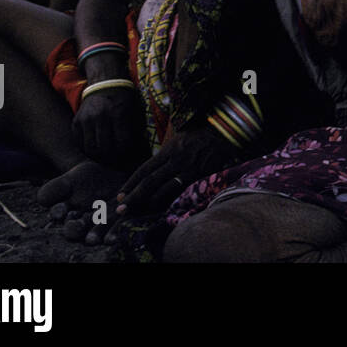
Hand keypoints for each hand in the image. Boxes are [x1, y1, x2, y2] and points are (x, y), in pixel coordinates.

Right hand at [72, 86, 145, 166]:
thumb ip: (134, 130)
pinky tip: (95, 150)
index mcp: (118, 113)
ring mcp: (86, 119)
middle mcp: (100, 116)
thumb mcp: (134, 111)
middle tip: (117, 162)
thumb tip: (136, 152)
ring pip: (90, 148)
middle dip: (112, 159)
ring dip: (98, 157)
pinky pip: (80, 143)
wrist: (105, 83)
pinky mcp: (76, 121)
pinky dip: (87, 150)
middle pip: (105, 148)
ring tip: (106, 158)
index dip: (126, 153)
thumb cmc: (124, 99)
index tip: (128, 156)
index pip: (122, 143)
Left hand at [115, 126, 235, 217]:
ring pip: (162, 189)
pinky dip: (167, 201)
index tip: (120, 195)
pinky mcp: (199, 176)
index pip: (145, 169)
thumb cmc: (202, 135)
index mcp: (169, 148)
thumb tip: (153, 166)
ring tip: (134, 213)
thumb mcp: (181, 137)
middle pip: (149, 180)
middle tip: (120, 209)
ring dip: (146, 202)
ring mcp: (188, 169)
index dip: (131, 183)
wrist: (226, 133)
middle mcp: (176, 159)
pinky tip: (158, 210)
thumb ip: (167, 151)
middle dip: (133, 196)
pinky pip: (180, 191)